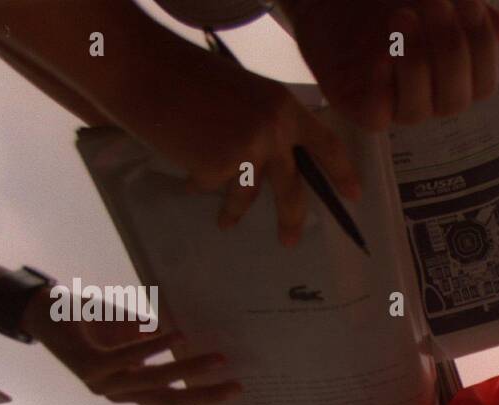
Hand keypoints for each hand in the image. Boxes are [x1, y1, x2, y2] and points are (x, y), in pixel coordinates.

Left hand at [22, 293, 240, 404]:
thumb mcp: (130, 334)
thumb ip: (155, 340)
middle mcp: (117, 392)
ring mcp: (103, 382)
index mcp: (127, 389)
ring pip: (155, 381)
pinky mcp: (90, 365)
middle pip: (168, 401)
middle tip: (236, 388)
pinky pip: (131, 356)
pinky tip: (178, 335)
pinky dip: (156, 346)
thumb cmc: (87, 322)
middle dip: (205, 397)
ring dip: (189, 371)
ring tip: (218, 358)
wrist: (40, 311)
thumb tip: (194, 337)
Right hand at [115, 51, 357, 246]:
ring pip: (246, 196)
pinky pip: (211, 186)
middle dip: (292, 220)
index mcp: (286, 108)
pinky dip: (197, 181)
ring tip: (224, 221)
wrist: (145, 69)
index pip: (326, 145)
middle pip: (293, 189)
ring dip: (232, 211)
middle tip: (290, 240)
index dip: (342, 173)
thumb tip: (282, 160)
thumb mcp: (245, 94)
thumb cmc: (189, 76)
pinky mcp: (216, 168)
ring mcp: (247, 152)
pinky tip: (184, 162)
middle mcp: (274, 132)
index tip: (354, 195)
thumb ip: (267, 123)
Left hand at [281, 0, 498, 130]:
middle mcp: (429, 99)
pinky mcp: (359, 109)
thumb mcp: (437, 1)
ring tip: (403, 15)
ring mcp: (394, 107)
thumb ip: (471, 13)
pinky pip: (378, 115)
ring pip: (419, 111)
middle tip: (435, 2)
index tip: (469, 3)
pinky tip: (380, 54)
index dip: (481, 47)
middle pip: (456, 99)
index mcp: (455, 78)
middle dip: (449, 49)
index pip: (484, 83)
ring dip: (416, 62)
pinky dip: (382, 85)